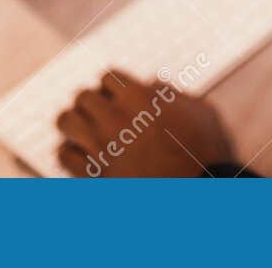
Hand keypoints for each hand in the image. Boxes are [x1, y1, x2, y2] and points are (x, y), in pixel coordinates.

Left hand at [55, 69, 236, 176]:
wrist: (201, 194)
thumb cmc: (207, 153)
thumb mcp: (200, 111)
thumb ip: (171, 92)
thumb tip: (150, 84)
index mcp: (140, 97)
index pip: (107, 77)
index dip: (113, 88)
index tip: (119, 99)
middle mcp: (115, 118)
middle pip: (82, 96)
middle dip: (92, 104)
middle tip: (102, 116)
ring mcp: (102, 147)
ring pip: (66, 121)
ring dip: (75, 124)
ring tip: (86, 132)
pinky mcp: (94, 174)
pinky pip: (64, 155)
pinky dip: (70, 153)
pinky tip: (84, 155)